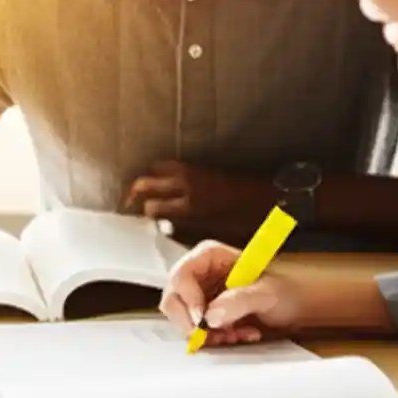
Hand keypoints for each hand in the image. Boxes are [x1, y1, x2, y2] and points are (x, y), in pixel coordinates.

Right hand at [123, 161, 272, 235]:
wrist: (270, 197)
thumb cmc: (246, 221)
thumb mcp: (215, 233)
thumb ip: (187, 229)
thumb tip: (167, 227)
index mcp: (190, 206)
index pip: (152, 207)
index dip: (143, 214)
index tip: (140, 220)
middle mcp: (186, 185)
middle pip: (145, 183)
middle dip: (132, 193)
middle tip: (127, 203)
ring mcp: (192, 172)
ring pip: (155, 168)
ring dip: (145, 178)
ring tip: (142, 190)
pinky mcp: (199, 165)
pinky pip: (170, 164)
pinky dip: (159, 171)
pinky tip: (162, 181)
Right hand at [159, 241, 305, 346]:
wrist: (297, 304)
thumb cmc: (285, 289)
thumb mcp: (267, 293)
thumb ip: (239, 301)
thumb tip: (210, 317)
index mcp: (209, 256)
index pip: (181, 276)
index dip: (187, 300)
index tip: (201, 321)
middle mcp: (198, 273)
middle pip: (174, 299)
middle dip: (193, 323)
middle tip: (214, 337)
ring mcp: (199, 294)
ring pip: (183, 319)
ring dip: (207, 334)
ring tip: (238, 335)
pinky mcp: (203, 314)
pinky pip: (196, 330)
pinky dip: (214, 338)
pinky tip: (239, 335)